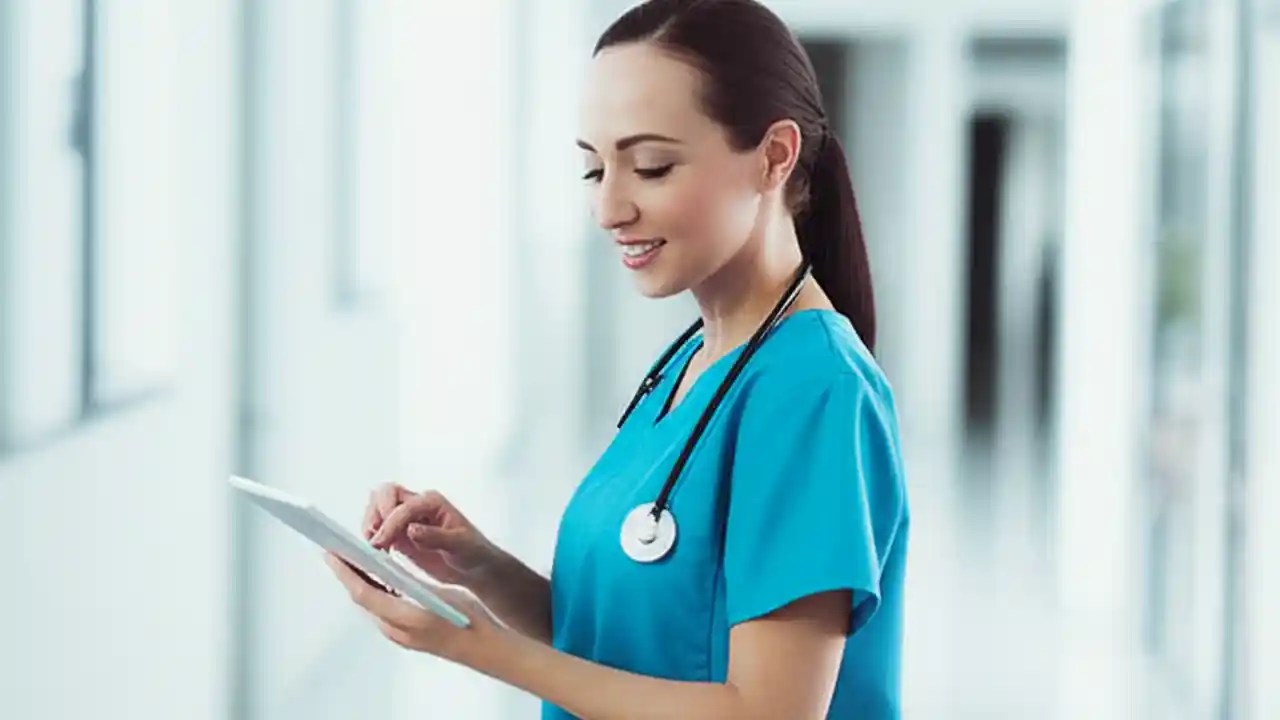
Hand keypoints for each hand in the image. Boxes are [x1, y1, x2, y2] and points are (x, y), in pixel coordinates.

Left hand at [323, 552, 507, 662]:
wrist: (484, 649)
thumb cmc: (468, 621)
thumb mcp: (440, 594)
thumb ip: (411, 584)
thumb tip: (386, 571)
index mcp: (403, 619)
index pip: (364, 592)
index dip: (345, 572)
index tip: (332, 554)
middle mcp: (396, 631)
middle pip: (364, 599)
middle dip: (349, 575)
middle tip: (339, 552)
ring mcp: (400, 636)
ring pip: (372, 605)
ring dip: (361, 583)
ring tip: (355, 560)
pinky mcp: (407, 636)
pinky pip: (383, 611)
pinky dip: (376, 592)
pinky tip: (379, 579)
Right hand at [363, 484, 498, 587]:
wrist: (475, 568)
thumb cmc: (473, 551)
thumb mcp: (461, 545)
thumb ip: (436, 537)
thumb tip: (411, 529)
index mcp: (432, 502)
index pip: (403, 506)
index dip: (390, 522)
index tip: (381, 542)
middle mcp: (417, 506)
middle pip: (385, 494)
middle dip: (375, 513)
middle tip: (374, 538)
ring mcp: (406, 520)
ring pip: (378, 508)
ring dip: (371, 523)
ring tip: (374, 545)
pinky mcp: (400, 536)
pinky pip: (379, 529)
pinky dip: (373, 536)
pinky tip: (377, 552)